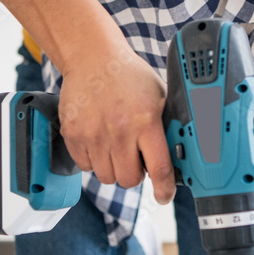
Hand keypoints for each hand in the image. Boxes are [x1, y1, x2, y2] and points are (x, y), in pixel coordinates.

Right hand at [57, 46, 176, 203]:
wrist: (93, 58)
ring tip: (116, 146)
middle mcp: (119, 131)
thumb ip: (167, 127)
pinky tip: (99, 141)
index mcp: (146, 121)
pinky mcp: (73, 134)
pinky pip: (85, 167)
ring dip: (113, 167)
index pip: (159, 169)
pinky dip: (93, 160)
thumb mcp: (159, 96)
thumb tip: (181, 157)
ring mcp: (93, 134)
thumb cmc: (129, 77)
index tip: (164, 196)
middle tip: (134, 157)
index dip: (164, 189)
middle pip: (129, 180)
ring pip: (106, 177)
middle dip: (135, 173)